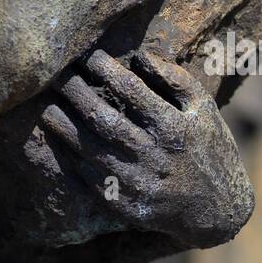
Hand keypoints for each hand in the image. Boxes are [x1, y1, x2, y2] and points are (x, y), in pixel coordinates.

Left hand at [41, 49, 254, 247]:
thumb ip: (175, 79)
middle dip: (76, 92)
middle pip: (104, 119)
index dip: (105, 69)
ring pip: (90, 150)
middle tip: (56, 74)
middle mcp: (154, 156)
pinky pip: (90, 178)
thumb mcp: (203, 108)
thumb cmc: (209, 146)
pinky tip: (57, 139)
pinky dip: (70, 157)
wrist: (217, 209)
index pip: (131, 91)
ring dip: (64, 125)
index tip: (86, 54)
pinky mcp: (127, 205)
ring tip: (44, 105)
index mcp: (173, 128)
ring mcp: (139, 183)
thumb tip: (140, 56)